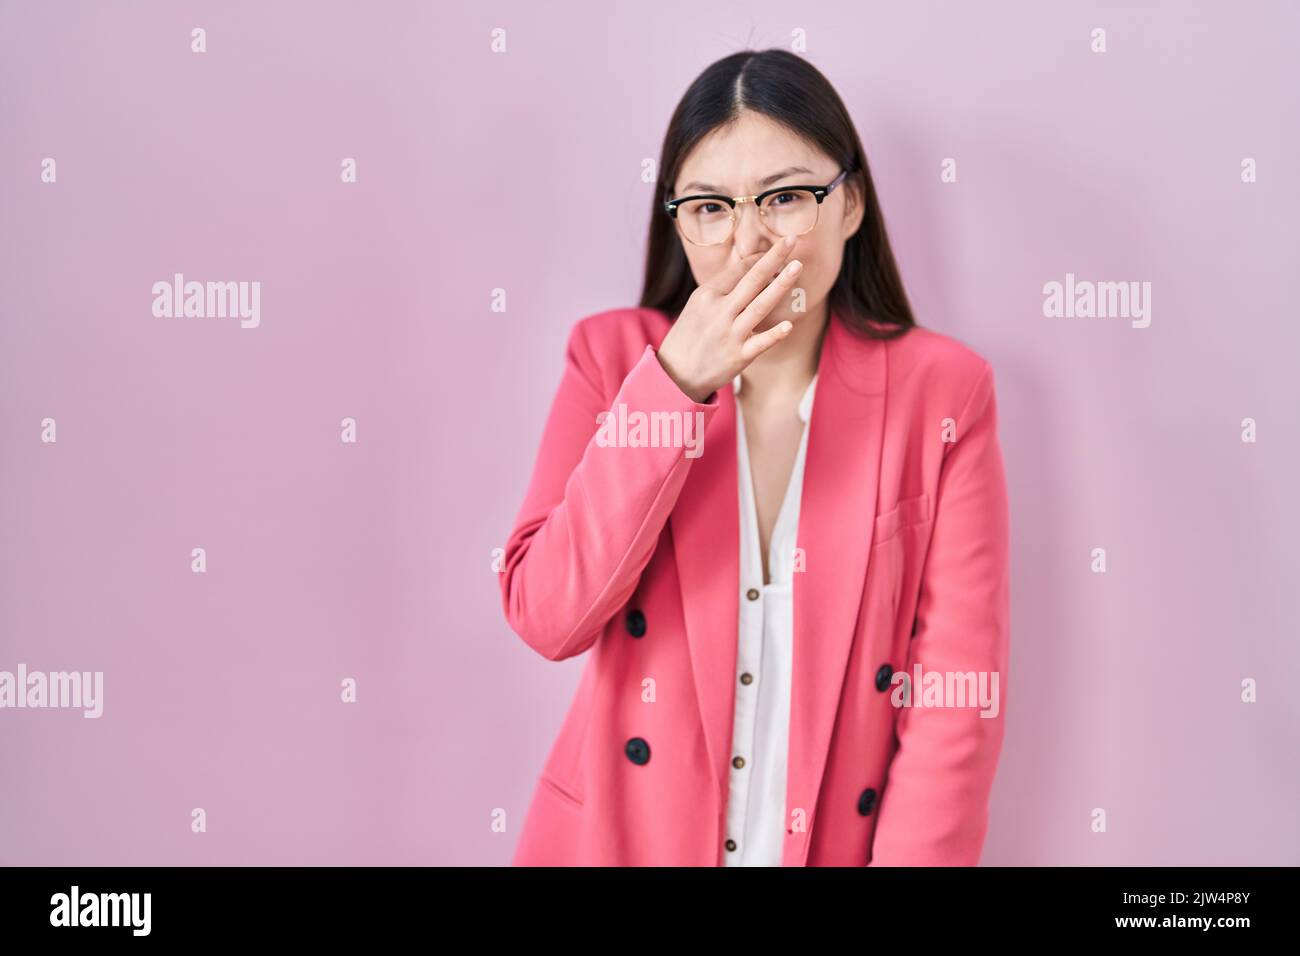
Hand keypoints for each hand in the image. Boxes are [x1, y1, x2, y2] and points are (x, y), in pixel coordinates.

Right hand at [655, 235, 804, 402]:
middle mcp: (720, 311)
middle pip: (752, 280)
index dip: (761, 259)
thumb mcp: (697, 306)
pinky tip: (789, 325)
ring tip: (797, 266)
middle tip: (792, 240)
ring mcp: (731, 334)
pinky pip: (760, 343)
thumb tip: (749, 268)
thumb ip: (722, 289)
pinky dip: (774, 334)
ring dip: (780, 286)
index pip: (739, 270)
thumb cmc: (689, 336)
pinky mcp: (739, 356)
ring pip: (760, 306)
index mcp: (707, 295)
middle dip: (773, 258)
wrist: (674, 374)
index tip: (778, 251)